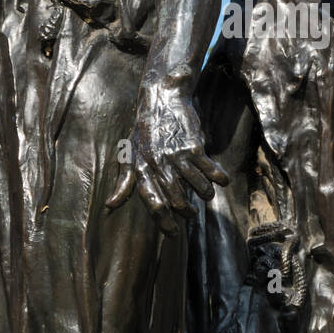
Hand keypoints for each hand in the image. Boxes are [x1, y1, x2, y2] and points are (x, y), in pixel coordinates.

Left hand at [105, 82, 228, 221]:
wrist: (162, 99)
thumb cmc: (144, 130)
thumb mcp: (129, 154)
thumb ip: (123, 181)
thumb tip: (111, 205)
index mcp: (140, 169)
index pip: (152, 202)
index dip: (163, 222)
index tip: (172, 233)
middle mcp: (158, 164)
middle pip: (176, 200)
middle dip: (186, 212)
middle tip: (191, 215)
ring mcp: (176, 155)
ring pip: (196, 187)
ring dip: (205, 195)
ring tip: (206, 196)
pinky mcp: (193, 145)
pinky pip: (209, 169)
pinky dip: (218, 178)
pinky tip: (222, 181)